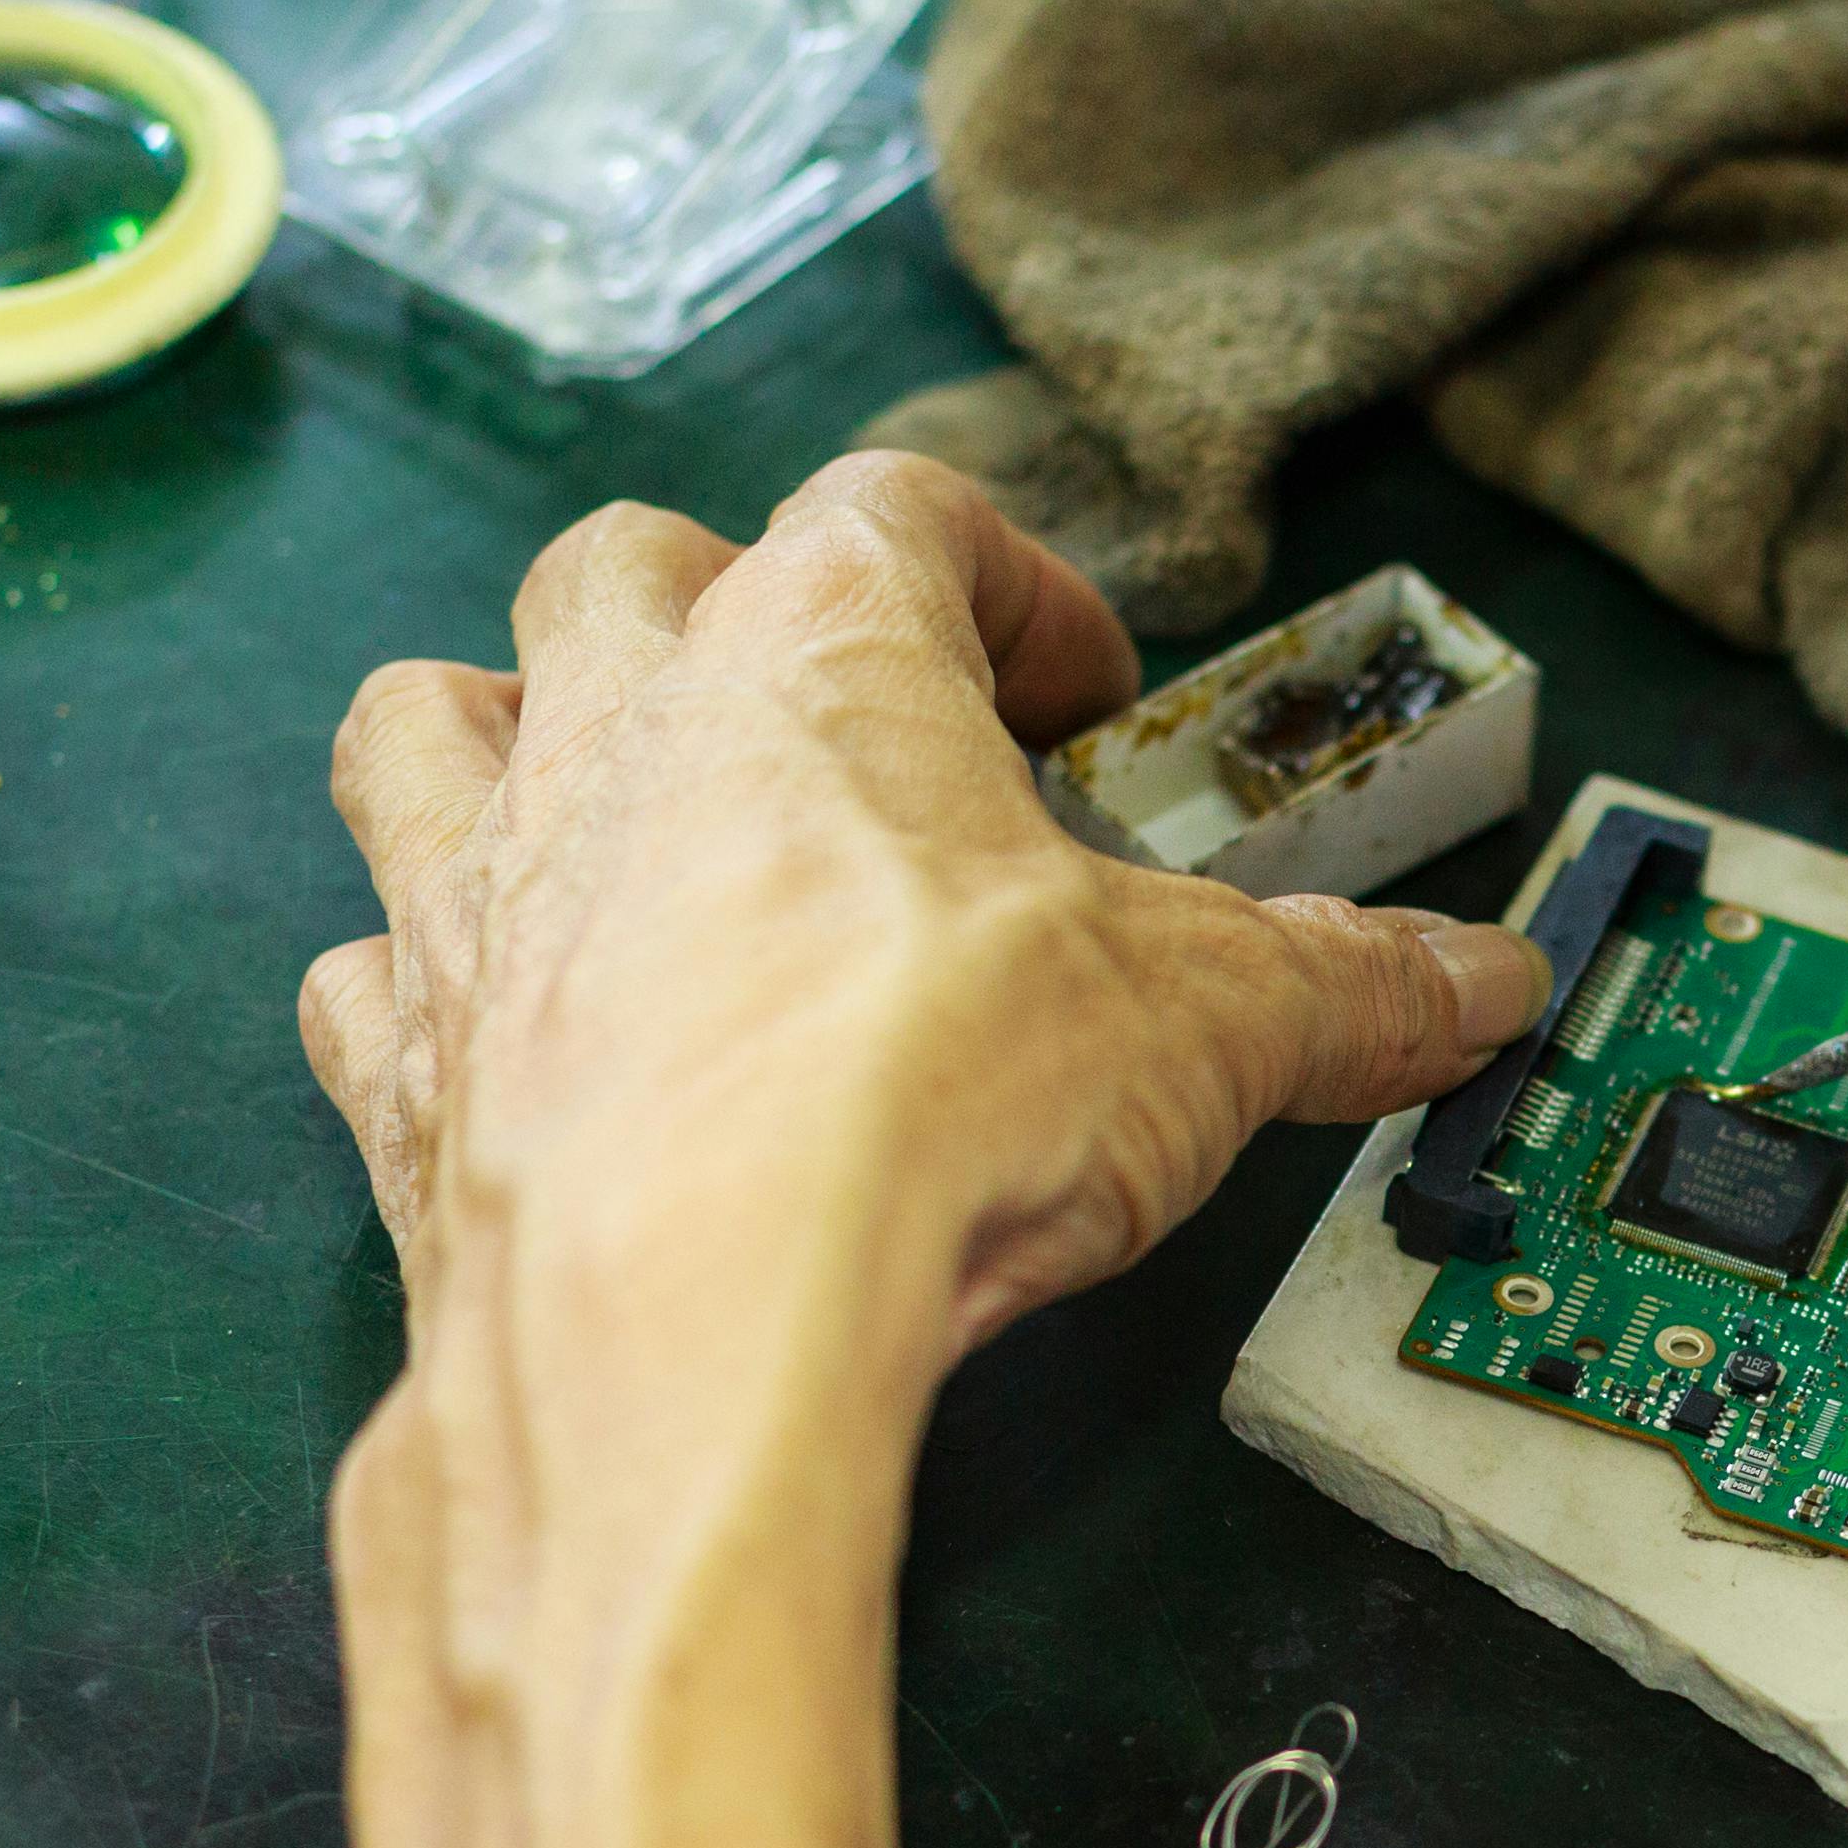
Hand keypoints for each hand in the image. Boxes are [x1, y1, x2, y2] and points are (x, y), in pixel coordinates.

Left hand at [289, 454, 1548, 1847]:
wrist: (688, 1330)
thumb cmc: (933, 1109)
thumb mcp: (1208, 1031)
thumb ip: (1341, 992)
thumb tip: (1477, 984)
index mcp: (818, 654)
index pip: (902, 516)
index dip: (1003, 584)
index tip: (1079, 695)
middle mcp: (616, 729)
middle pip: (629, 572)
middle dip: (729, 617)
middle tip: (845, 737)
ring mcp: (480, 889)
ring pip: (425, 720)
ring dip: (506, 742)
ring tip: (610, 822)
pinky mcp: (396, 1063)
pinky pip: (369, 972)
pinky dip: (428, 988)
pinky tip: (512, 1042)